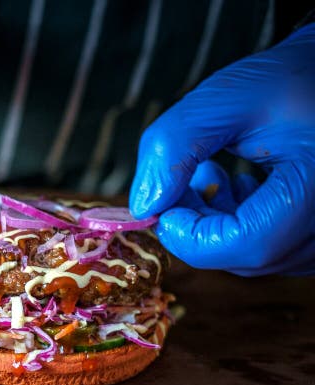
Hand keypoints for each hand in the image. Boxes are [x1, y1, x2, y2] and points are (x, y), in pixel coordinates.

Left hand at [129, 24, 314, 275]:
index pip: (246, 244)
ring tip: (208, 173)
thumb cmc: (287, 80)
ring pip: (255, 258)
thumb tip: (143, 207)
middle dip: (197, 225)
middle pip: (247, 256)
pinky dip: (238, 226)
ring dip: (215, 224)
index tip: (162, 205)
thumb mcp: (222, 101)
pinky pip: (271, 249)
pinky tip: (233, 187)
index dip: (191, 235)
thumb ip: (173, 149)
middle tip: (180, 182)